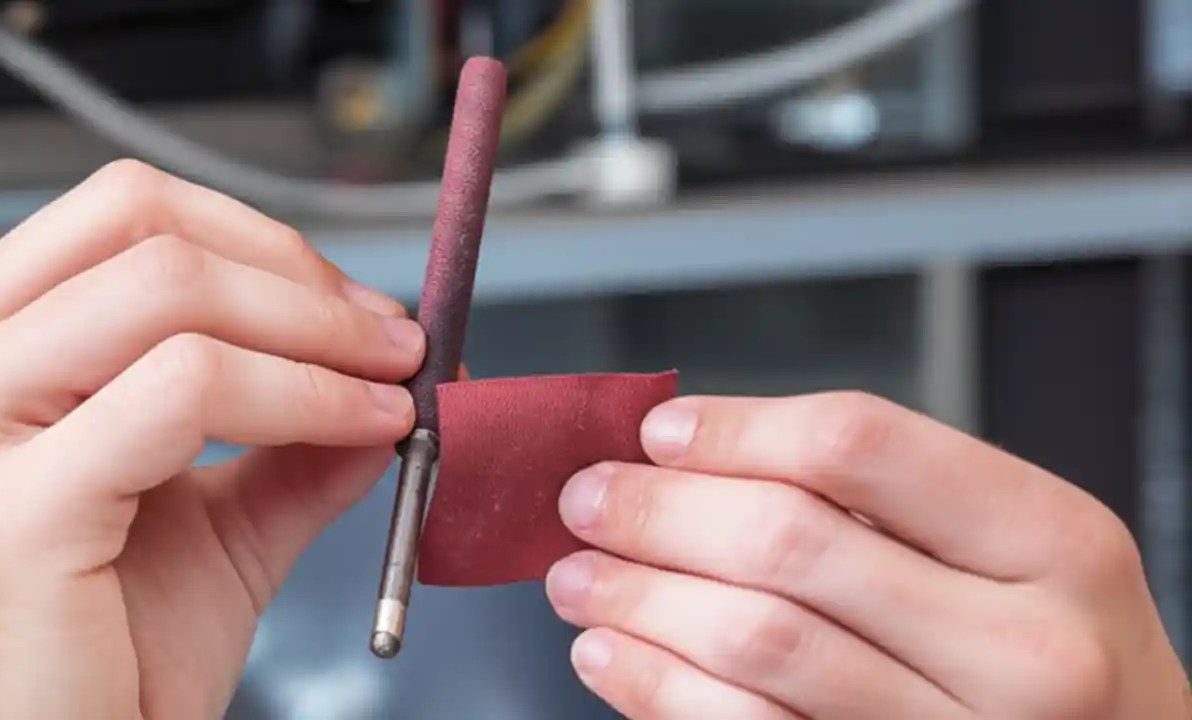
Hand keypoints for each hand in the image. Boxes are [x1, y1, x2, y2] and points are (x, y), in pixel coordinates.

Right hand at [0, 160, 423, 718]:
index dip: (262, 243)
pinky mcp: (9, 506)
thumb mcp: (216, 520)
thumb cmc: (106, 655)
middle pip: (150, 230)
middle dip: (302, 278)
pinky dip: (305, 394)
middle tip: (393, 338)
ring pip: (171, 291)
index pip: (126, 214)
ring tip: (392, 381)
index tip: (355, 303)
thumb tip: (384, 370)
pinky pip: (188, 389)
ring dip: (316, 329)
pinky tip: (369, 426)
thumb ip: (293, 438)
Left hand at [548, 392, 1191, 718]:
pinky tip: (615, 655)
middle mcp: (1022, 649)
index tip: (661, 432)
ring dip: (639, 598)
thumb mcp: (1020, 551)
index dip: (734, 431)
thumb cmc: (1055, 650)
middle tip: (591, 499)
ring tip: (581, 576)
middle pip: (787, 541)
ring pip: (755, 642)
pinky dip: (658, 688)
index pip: (856, 445)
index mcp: (1053, 542)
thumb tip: (699, 454)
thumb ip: (887, 498)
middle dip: (660, 512)